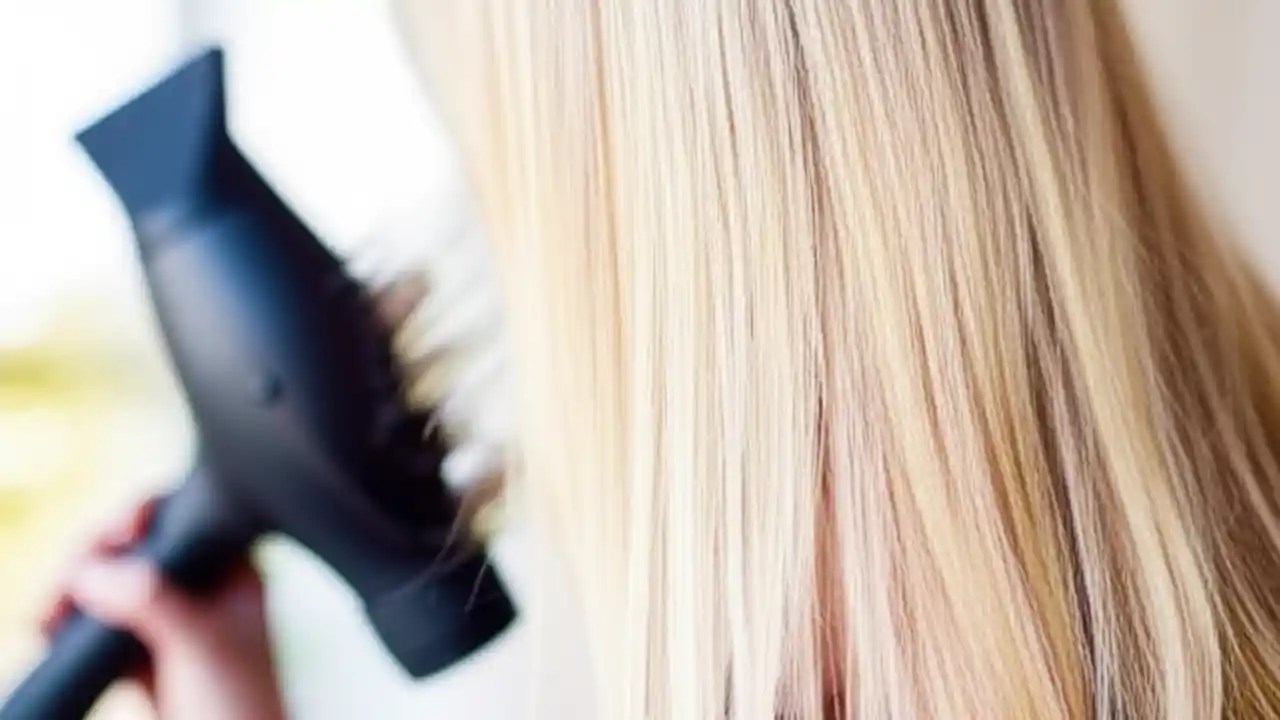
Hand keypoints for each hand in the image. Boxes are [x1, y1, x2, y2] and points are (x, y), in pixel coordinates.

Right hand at [42, 499, 285, 719]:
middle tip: (67, 581)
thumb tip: (90, 571)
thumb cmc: (238, 705)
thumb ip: (151, 601)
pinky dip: (71, 624)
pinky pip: (98, 625)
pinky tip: (50, 628)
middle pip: (136, 549)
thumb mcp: (199, 645)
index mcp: (234, 571)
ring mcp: (171, 621)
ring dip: (75, 591)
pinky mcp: (142, 656)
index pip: (184, 519)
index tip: (119, 530)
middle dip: (94, 558)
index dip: (143, 514)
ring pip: (111, 586)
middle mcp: (204, 588)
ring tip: (49, 612)